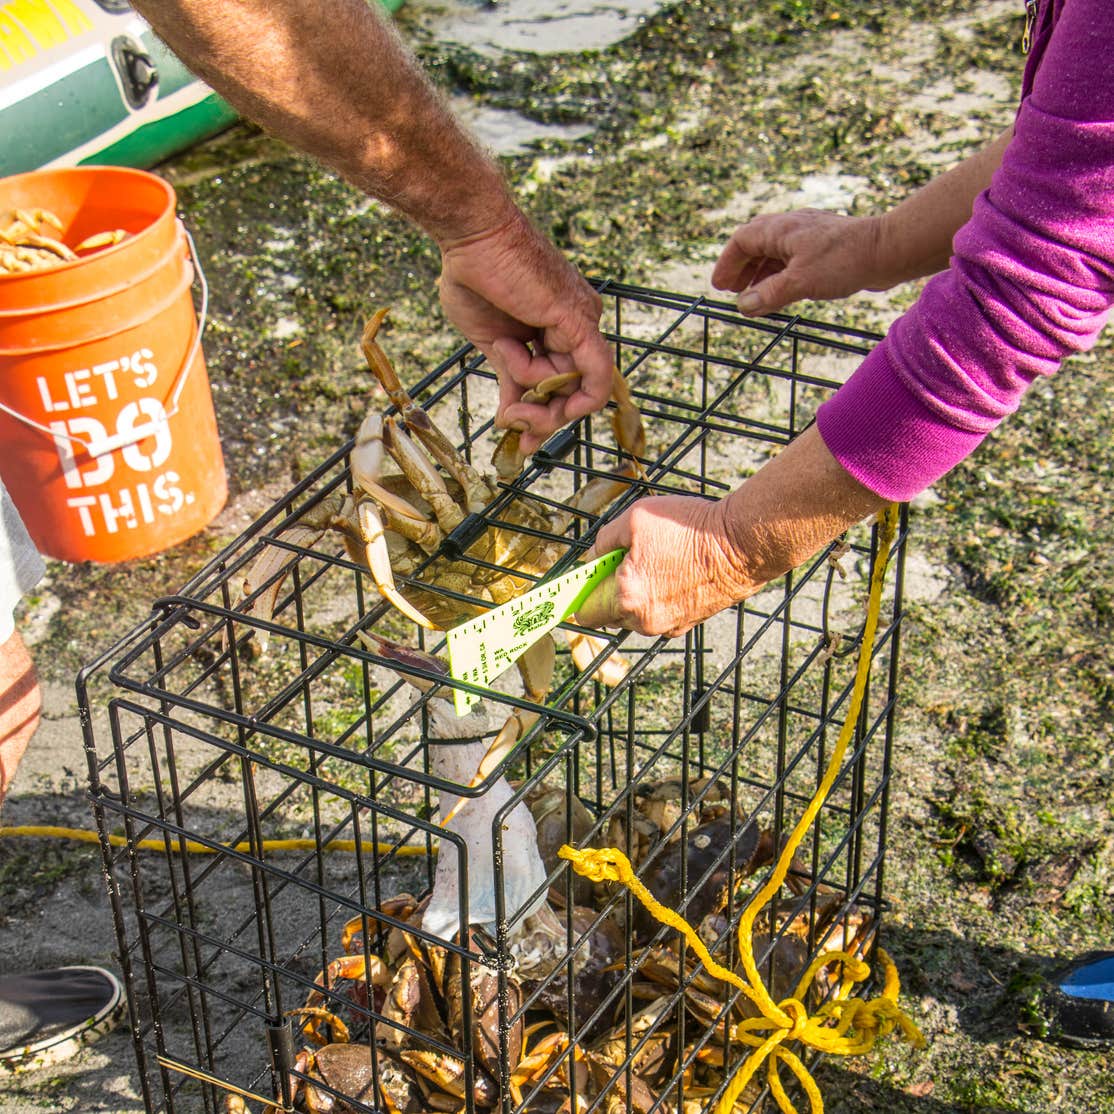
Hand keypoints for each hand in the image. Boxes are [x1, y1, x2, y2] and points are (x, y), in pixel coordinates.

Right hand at [437, 208, 613, 454]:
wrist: (470, 235)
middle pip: (572, 392)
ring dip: (536, 393)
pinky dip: (574, 396)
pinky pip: (595, 373)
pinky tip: (549, 407)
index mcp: (556, 329)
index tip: (522, 440)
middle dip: (544, 419)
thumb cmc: (474, 276)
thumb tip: (510, 418)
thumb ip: (510, 377)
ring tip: (507, 366)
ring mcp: (581, 322)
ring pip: (576, 387)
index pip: (562, 386)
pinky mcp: (579, 320)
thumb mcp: (492, 342)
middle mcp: (575, 327)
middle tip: (514, 425)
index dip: (545, 418)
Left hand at [573, 494, 752, 637]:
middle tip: (627, 557)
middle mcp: (646, 620)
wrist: (742, 544)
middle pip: (610, 613)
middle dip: (610, 589)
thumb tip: (593, 556)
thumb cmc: (690, 529)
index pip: (586, 612)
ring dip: (636, 592)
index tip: (587, 576)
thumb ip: (604, 540)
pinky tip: (674, 569)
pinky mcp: (689, 622)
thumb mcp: (635, 519)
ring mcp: (669, 625)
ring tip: (657, 560)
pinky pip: (659, 612)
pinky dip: (659, 595)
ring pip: (636, 613)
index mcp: (627, 598)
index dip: (583, 591)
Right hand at [711, 209, 885, 314]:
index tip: (720, 286)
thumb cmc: (844, 261)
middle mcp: (793, 227)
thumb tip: (743, 306)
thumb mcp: (800, 282)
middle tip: (732, 291)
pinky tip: (783, 289)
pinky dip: (780, 273)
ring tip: (754, 295)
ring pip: (775, 251)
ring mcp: (810, 235)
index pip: (742, 241)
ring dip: (760, 272)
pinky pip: (793, 257)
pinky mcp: (825, 246)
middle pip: (756, 243)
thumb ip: (769, 295)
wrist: (888, 250)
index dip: (727, 264)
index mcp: (781, 230)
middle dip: (742, 267)